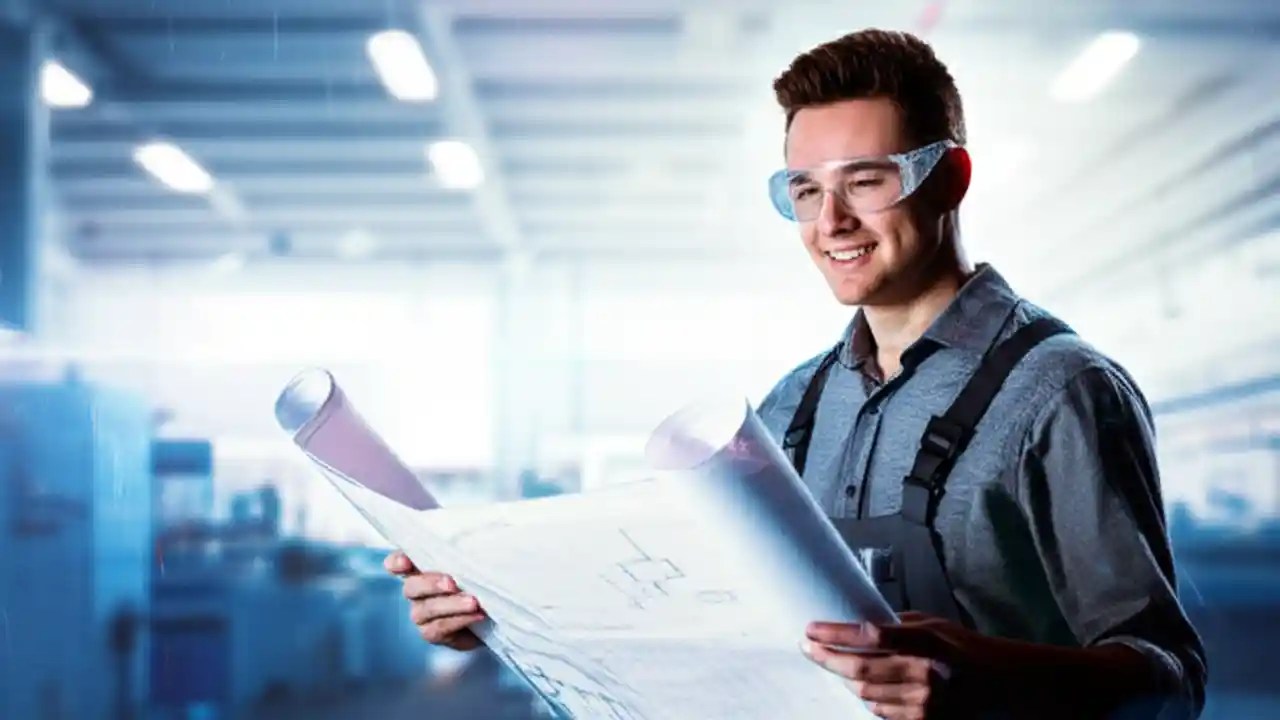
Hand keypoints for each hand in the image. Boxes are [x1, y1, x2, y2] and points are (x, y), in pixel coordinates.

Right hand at [384, 550, 486, 650]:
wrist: (489, 614)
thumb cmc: (477, 580)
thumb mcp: (472, 563)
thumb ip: (465, 554)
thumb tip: (475, 535)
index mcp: (419, 568)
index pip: (396, 563)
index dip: (396, 562)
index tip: (405, 562)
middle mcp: (415, 591)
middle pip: (411, 587)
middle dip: (431, 584)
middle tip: (452, 584)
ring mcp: (421, 614)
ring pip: (427, 609)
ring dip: (451, 605)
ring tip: (473, 602)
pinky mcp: (432, 633)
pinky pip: (440, 628)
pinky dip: (460, 620)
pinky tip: (477, 615)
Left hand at [801, 612, 983, 719]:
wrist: (1003, 685)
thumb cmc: (966, 648)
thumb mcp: (935, 625)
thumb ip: (898, 625)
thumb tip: (858, 621)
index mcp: (927, 641)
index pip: (871, 637)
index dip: (836, 634)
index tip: (811, 628)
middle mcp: (924, 673)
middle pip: (859, 669)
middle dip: (826, 657)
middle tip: (807, 646)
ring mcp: (924, 702)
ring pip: (864, 693)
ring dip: (844, 678)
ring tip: (834, 663)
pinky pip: (880, 711)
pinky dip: (866, 698)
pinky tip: (862, 686)